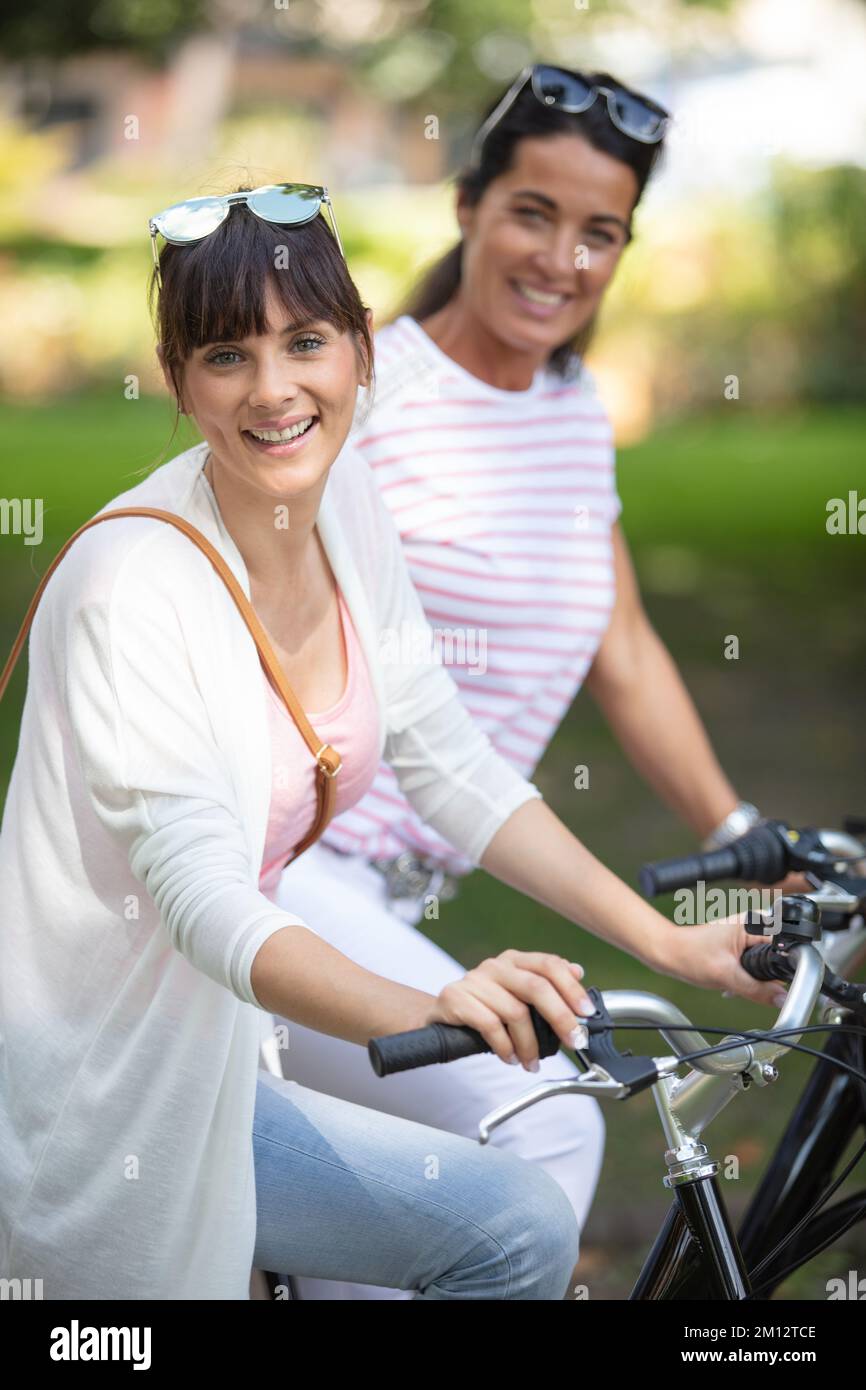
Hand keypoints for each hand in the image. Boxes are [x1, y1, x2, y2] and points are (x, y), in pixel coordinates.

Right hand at [423, 949, 594, 1070]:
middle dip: (560, 1018)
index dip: (572, 989)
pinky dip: (505, 1046)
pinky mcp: (455, 998)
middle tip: (573, 1041)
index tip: (587, 1014)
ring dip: (529, 1045)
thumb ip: (546, 984)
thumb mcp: (518, 995)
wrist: (440, 1018)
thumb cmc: (485, 1009)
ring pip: (515, 1012)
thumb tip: (577, 972)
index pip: (549, 965)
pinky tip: (509, 1057)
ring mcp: (474, 980)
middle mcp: (495, 966)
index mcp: (514, 960)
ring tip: (531, 1062)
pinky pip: (490, 1025)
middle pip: (536, 987)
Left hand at [661, 915, 788, 1008]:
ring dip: (754, 976)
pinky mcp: (738, 941)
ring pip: (764, 960)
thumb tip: (781, 999)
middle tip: (744, 980)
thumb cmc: (690, 955)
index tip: (775, 984)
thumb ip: (758, 990)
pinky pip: (753, 960)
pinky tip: (732, 979)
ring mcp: (745, 932)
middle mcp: (751, 924)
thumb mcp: (728, 977)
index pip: (784, 946)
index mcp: (753, 923)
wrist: (668, 953)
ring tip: (734, 980)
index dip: (783, 968)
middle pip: (776, 955)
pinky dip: (746, 973)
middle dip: (765, 974)